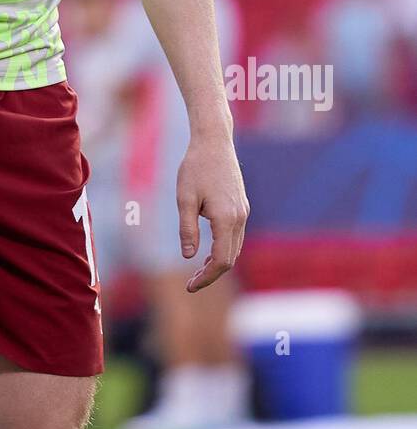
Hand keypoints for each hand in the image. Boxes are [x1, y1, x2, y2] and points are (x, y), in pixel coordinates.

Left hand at [176, 126, 248, 291]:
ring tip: (198, 270)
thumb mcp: (184, 198)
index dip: (206, 277)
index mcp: (226, 218)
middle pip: (231, 258)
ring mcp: (243, 211)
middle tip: (191, 283)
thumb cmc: (195, 167)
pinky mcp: (242, 205)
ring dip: (219, 262)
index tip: (190, 286)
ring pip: (235, 248)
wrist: (214, 141)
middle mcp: (240, 217)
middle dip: (212, 274)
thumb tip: (189, 257)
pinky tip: (208, 250)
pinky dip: (224, 248)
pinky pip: (236, 236)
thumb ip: (187, 229)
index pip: (221, 261)